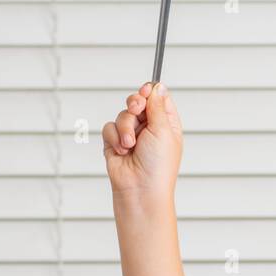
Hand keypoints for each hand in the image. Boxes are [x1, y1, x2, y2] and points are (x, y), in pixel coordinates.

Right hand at [102, 81, 181, 203]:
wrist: (140, 190)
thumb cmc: (158, 166)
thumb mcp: (164, 130)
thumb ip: (157, 105)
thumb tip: (158, 86)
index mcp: (166, 125)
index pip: (158, 99)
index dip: (151, 92)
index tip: (146, 91)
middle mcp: (149, 129)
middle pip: (138, 102)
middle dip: (135, 104)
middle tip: (136, 110)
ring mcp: (132, 136)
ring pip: (122, 114)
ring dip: (125, 127)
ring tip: (130, 144)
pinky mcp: (115, 143)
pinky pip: (109, 128)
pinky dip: (114, 138)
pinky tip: (122, 151)